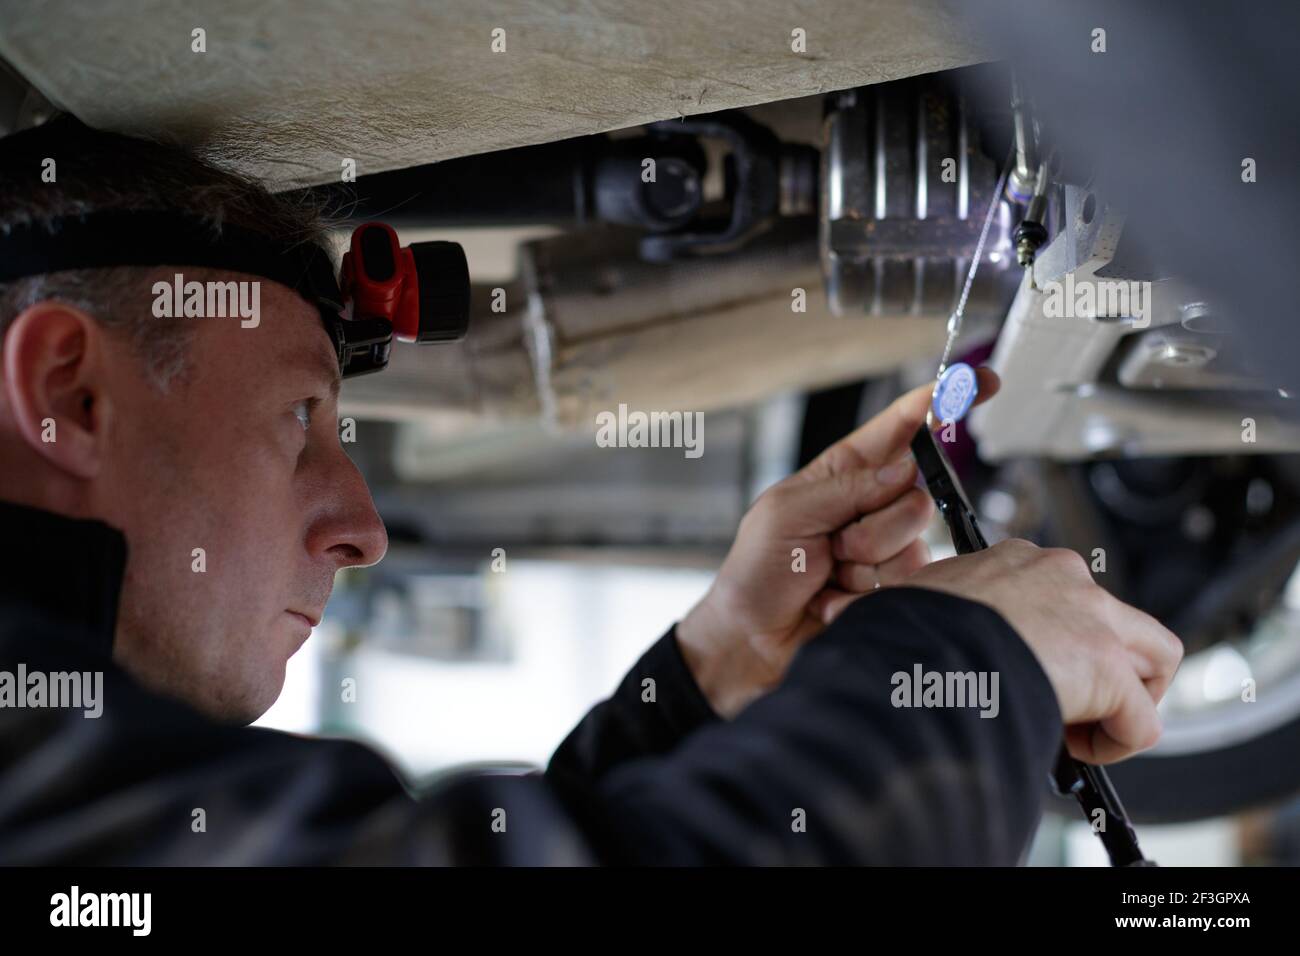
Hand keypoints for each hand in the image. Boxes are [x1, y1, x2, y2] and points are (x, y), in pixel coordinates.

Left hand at [676, 369, 999, 717]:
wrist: (754, 643)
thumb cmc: (756, 575)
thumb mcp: (785, 515)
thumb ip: (846, 487)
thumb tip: (904, 469)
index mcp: (841, 474)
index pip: (901, 428)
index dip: (940, 402)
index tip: (980, 382)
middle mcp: (871, 506)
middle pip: (915, 493)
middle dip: (872, 525)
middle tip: (830, 546)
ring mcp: (887, 548)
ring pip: (913, 540)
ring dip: (864, 564)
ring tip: (828, 578)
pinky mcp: (898, 587)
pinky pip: (909, 580)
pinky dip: (867, 594)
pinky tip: (838, 601)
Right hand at [902, 539, 1183, 762]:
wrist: (920, 651)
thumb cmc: (905, 633)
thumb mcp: (916, 607)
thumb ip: (934, 617)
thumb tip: (902, 642)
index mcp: (1012, 562)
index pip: (1055, 592)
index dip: (1049, 637)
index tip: (1023, 665)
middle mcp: (1061, 577)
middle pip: (1115, 619)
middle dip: (1103, 663)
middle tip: (1065, 698)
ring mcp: (1092, 618)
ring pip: (1153, 657)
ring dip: (1128, 697)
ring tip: (1084, 726)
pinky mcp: (1107, 666)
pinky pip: (1143, 718)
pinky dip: (1119, 741)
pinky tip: (1080, 749)